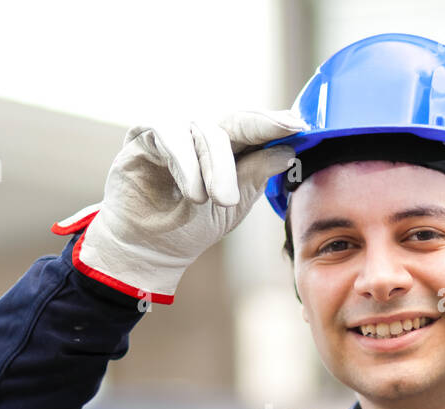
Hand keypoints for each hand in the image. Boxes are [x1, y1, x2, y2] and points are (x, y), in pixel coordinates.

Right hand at [54, 108, 305, 301]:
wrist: (150, 251)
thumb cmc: (190, 227)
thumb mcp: (232, 206)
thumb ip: (255, 175)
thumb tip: (286, 151)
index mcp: (228, 148)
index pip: (255, 128)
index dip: (277, 123)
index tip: (302, 125)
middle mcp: (201, 134)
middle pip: (235, 121)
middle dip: (260, 131)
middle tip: (285, 138)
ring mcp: (173, 132)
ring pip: (204, 131)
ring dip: (217, 165)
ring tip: (223, 200)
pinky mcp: (143, 136)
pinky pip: (168, 134)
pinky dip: (185, 162)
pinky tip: (194, 193)